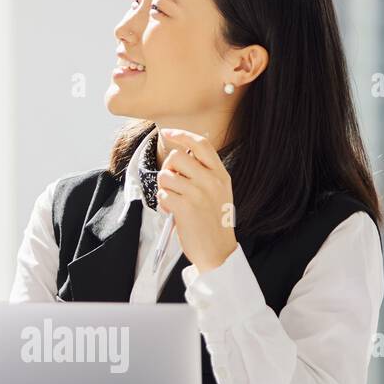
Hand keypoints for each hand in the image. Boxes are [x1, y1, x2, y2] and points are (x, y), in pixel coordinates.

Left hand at [156, 128, 238, 273]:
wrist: (218, 251)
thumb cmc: (213, 220)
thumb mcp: (219, 192)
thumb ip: (205, 173)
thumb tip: (180, 153)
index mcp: (221, 175)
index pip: (201, 144)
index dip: (182, 135)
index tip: (168, 132)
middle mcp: (212, 181)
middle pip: (176, 157)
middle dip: (168, 170)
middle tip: (173, 185)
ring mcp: (198, 194)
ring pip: (165, 176)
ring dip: (164, 189)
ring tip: (175, 202)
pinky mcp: (185, 207)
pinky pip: (162, 195)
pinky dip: (163, 204)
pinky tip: (173, 212)